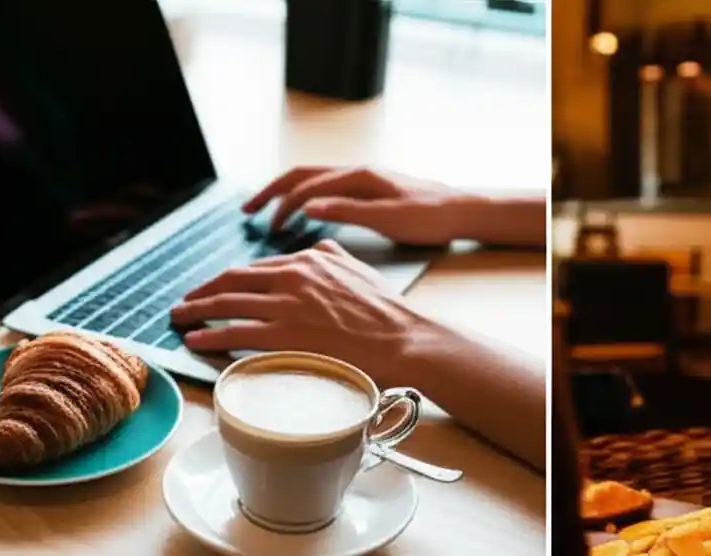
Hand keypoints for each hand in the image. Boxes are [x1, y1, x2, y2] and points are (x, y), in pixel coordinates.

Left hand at [171, 240, 426, 385]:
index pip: (256, 268)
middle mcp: (291, 277)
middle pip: (232, 282)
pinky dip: (208, 335)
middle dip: (202, 292)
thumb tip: (320, 246)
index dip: (229, 280)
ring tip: (179, 320)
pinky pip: (234, 333)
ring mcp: (285, 305)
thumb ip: (334, 255)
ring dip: (196, 312)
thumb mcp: (359, 269)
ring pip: (227, 305)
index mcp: (308, 261)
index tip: (214, 289)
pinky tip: (194, 339)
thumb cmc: (387, 311)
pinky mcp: (283, 334)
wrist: (401, 338)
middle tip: (184, 304)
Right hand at [243, 166, 480, 243]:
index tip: (266, 227)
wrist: (462, 210)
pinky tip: (304, 212)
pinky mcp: (370, 188)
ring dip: (288, 192)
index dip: (282, 207)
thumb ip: (348, 211)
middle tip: (248, 210)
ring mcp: (363, 178)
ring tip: (267, 210)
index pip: (307, 188)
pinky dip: (307, 195)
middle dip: (272, 191)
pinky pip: (328, 186)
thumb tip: (308, 207)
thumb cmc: (431, 217)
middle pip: (303, 175)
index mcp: (359, 177)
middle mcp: (357, 172)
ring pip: (314, 178)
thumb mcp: (390, 219)